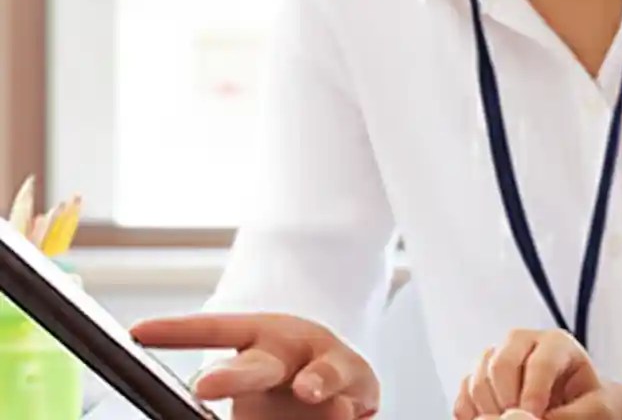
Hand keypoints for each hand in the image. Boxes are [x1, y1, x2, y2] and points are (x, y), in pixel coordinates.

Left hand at [130, 313, 378, 419]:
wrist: (348, 386)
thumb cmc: (285, 385)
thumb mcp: (251, 382)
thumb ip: (223, 387)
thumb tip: (197, 388)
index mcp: (258, 338)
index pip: (214, 329)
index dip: (176, 331)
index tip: (138, 332)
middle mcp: (294, 346)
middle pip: (261, 360)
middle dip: (235, 374)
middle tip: (207, 387)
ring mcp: (334, 364)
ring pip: (324, 373)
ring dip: (317, 381)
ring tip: (307, 391)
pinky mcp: (364, 389)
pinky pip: (349, 409)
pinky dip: (337, 415)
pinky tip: (339, 415)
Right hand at [454, 329, 621, 419]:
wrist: (580, 407)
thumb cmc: (592, 406)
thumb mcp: (596, 410)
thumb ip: (570, 415)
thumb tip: (525, 418)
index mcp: (556, 343)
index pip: (539, 362)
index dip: (534, 394)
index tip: (534, 416)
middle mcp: (523, 342)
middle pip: (500, 363)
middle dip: (507, 399)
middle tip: (517, 419)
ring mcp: (498, 356)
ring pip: (478, 378)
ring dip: (490, 409)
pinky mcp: (480, 377)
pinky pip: (463, 393)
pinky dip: (471, 412)